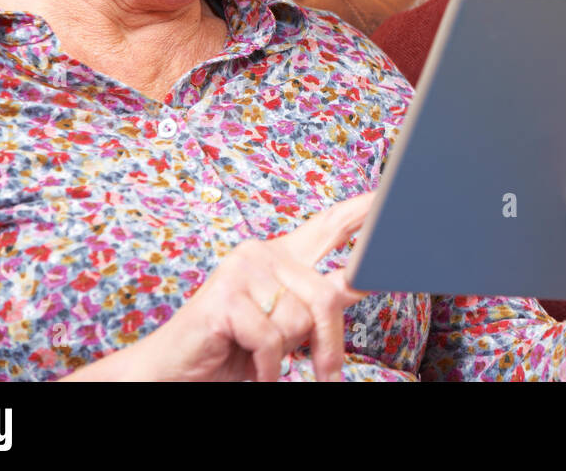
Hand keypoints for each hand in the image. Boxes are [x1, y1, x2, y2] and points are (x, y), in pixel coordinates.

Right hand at [125, 193, 373, 381]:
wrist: (173, 371)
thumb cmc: (235, 349)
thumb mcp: (289, 325)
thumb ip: (321, 300)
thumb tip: (366, 281)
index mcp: (281, 255)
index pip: (330, 224)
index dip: (363, 210)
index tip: (392, 192)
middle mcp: (263, 252)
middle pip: (326, 293)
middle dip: (328, 340)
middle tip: (325, 372)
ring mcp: (242, 270)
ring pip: (300, 321)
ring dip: (287, 354)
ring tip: (262, 359)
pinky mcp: (225, 296)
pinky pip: (272, 339)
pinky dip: (267, 365)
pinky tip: (250, 365)